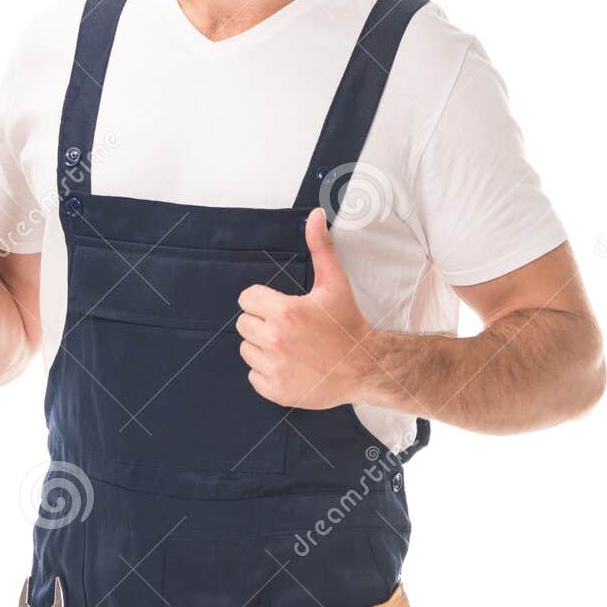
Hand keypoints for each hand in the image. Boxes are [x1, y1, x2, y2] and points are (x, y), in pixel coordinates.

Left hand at [236, 207, 376, 408]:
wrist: (363, 366)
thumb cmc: (348, 324)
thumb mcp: (334, 283)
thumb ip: (320, 248)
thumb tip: (315, 216)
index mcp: (284, 312)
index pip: (246, 299)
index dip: (262, 300)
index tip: (281, 307)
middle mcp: (275, 340)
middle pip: (243, 324)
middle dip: (261, 323)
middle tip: (287, 327)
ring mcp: (274, 368)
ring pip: (247, 350)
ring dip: (262, 347)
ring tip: (290, 346)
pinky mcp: (275, 390)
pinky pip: (253, 375)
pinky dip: (266, 372)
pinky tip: (289, 365)